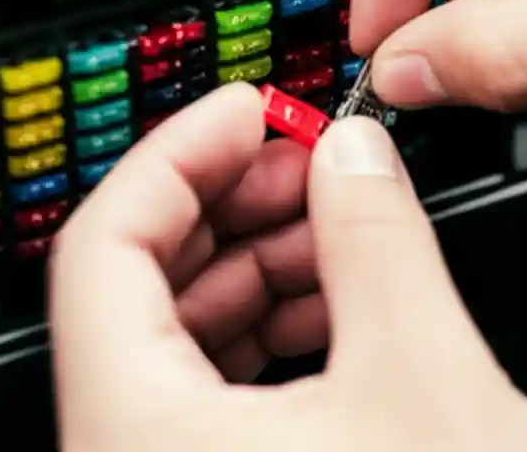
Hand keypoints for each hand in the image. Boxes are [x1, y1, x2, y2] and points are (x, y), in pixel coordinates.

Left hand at [49, 84, 526, 450]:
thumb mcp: (424, 376)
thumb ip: (376, 239)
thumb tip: (351, 156)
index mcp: (136, 436)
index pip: (102, 248)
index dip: (175, 153)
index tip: (241, 106)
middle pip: (138, 291)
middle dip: (229, 205)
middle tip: (303, 156)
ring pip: (183, 348)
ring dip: (261, 268)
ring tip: (341, 228)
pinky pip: (218, 402)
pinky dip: (277, 338)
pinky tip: (345, 308)